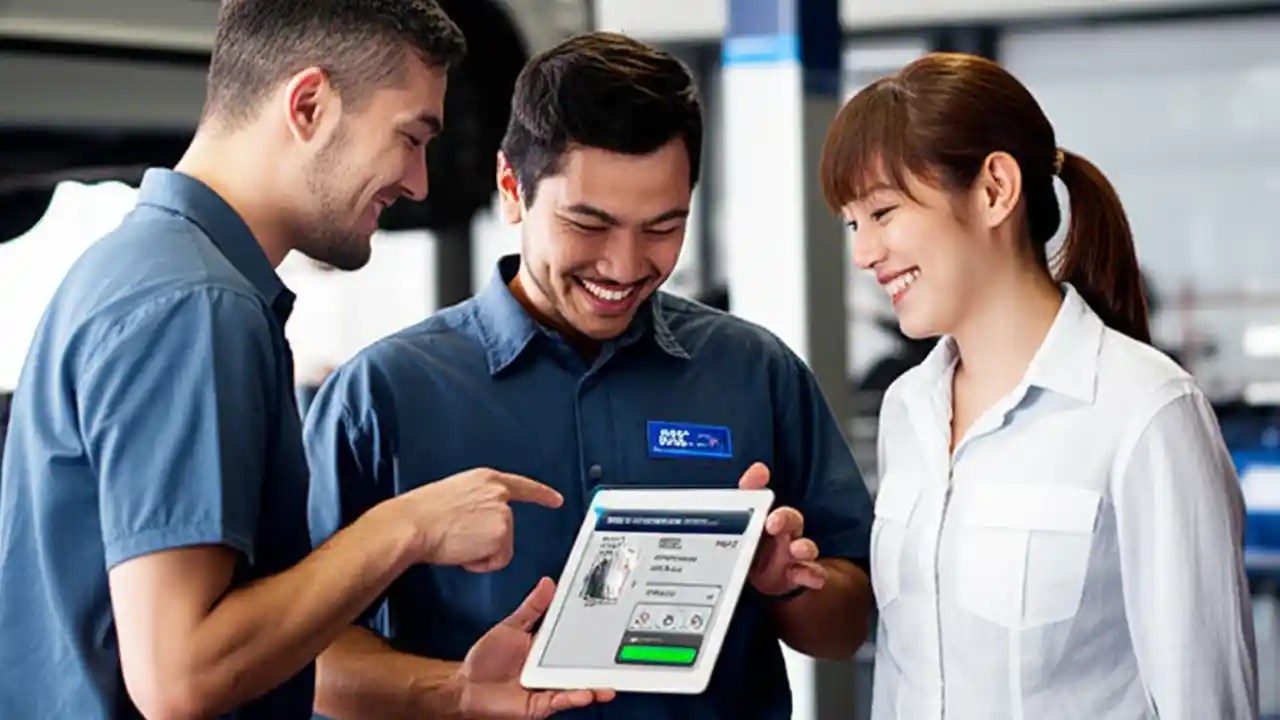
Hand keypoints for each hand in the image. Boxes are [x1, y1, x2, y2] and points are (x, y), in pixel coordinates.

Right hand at [395, 468, 562, 571]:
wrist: (413, 525)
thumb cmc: (422, 514)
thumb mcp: (454, 495)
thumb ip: (475, 502)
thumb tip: (477, 519)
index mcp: (485, 479)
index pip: (521, 485)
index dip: (541, 494)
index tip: (556, 499)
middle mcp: (498, 493)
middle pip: (507, 526)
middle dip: (488, 539)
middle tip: (459, 538)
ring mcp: (503, 513)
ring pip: (501, 545)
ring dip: (480, 550)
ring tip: (455, 541)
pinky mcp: (501, 534)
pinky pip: (497, 560)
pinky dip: (480, 562)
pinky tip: (461, 551)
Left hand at [455, 578, 614, 718]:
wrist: (465, 690)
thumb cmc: (485, 661)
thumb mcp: (510, 627)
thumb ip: (531, 608)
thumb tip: (548, 583)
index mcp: (545, 648)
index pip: (573, 637)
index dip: (591, 631)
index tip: (609, 621)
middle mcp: (551, 668)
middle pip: (581, 663)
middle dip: (601, 662)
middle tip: (620, 655)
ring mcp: (549, 686)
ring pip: (578, 684)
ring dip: (595, 684)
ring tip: (610, 681)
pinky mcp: (542, 704)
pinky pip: (562, 700)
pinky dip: (575, 697)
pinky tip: (586, 692)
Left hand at [738, 463, 826, 596]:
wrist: (761, 580)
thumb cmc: (754, 546)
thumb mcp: (743, 525)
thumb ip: (746, 497)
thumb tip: (758, 469)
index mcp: (769, 518)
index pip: (765, 496)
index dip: (761, 486)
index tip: (759, 476)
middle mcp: (785, 533)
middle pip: (791, 519)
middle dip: (784, 518)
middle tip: (773, 522)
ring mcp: (794, 555)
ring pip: (806, 547)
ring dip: (804, 547)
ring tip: (797, 549)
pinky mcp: (799, 575)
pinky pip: (813, 573)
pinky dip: (814, 575)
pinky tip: (812, 577)